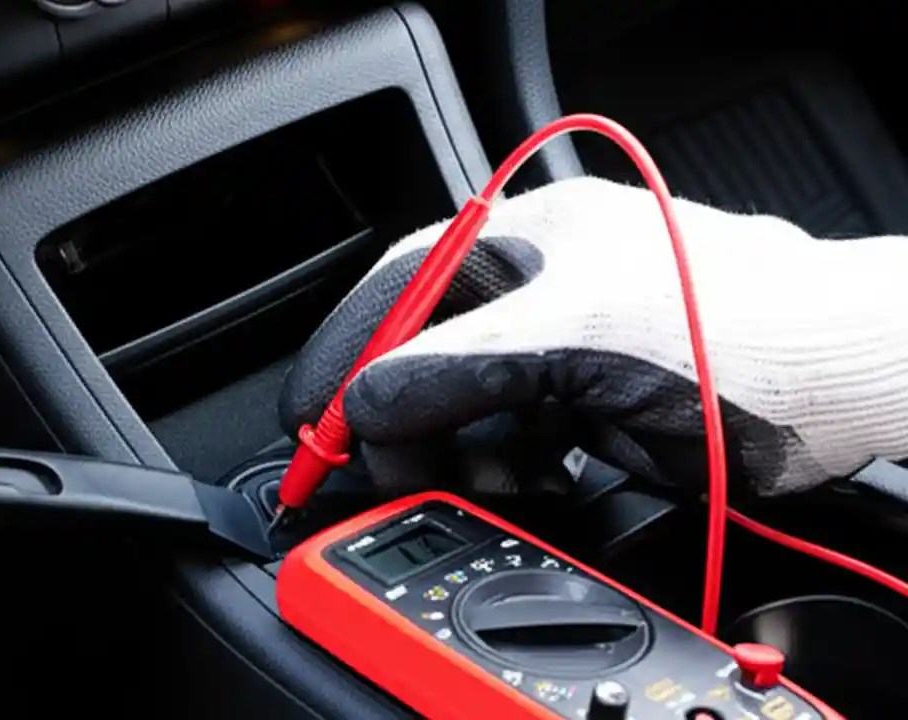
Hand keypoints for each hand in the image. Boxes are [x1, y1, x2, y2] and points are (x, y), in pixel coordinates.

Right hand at [281, 177, 907, 498]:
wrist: (843, 384)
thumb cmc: (741, 332)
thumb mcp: (573, 342)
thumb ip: (453, 368)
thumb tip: (365, 400)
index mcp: (524, 236)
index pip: (395, 290)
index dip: (346, 357)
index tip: (314, 421)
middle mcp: (537, 282)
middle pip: (425, 351)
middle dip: (405, 417)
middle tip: (390, 473)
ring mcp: (565, 340)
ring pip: (468, 400)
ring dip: (463, 449)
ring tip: (491, 479)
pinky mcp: (592, 392)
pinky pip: (515, 429)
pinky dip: (510, 462)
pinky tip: (542, 475)